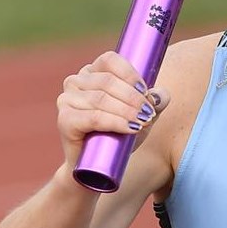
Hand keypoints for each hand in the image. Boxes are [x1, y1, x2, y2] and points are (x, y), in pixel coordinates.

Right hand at [56, 52, 168, 168]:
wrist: (96, 167)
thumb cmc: (117, 136)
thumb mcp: (140, 116)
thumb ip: (154, 103)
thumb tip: (162, 95)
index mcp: (91, 72)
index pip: (110, 60)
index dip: (130, 74)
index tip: (146, 92)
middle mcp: (75, 82)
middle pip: (108, 81)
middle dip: (133, 97)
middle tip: (149, 113)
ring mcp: (66, 100)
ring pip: (101, 99)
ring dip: (127, 110)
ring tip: (143, 122)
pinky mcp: (65, 120)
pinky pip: (93, 117)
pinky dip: (115, 122)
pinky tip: (130, 128)